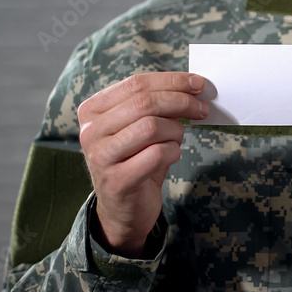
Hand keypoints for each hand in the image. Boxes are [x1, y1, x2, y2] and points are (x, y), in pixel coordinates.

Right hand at [77, 72, 208, 257]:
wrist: (124, 209)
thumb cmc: (136, 161)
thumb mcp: (140, 127)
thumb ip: (156, 104)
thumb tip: (193, 85)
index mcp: (92, 110)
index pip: (136, 84)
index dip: (171, 81)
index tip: (198, 83)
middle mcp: (90, 131)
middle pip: (145, 103)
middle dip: (181, 102)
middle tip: (202, 109)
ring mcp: (101, 156)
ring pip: (153, 127)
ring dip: (176, 131)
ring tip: (176, 140)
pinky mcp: (117, 180)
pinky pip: (158, 154)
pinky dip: (173, 152)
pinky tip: (170, 157)